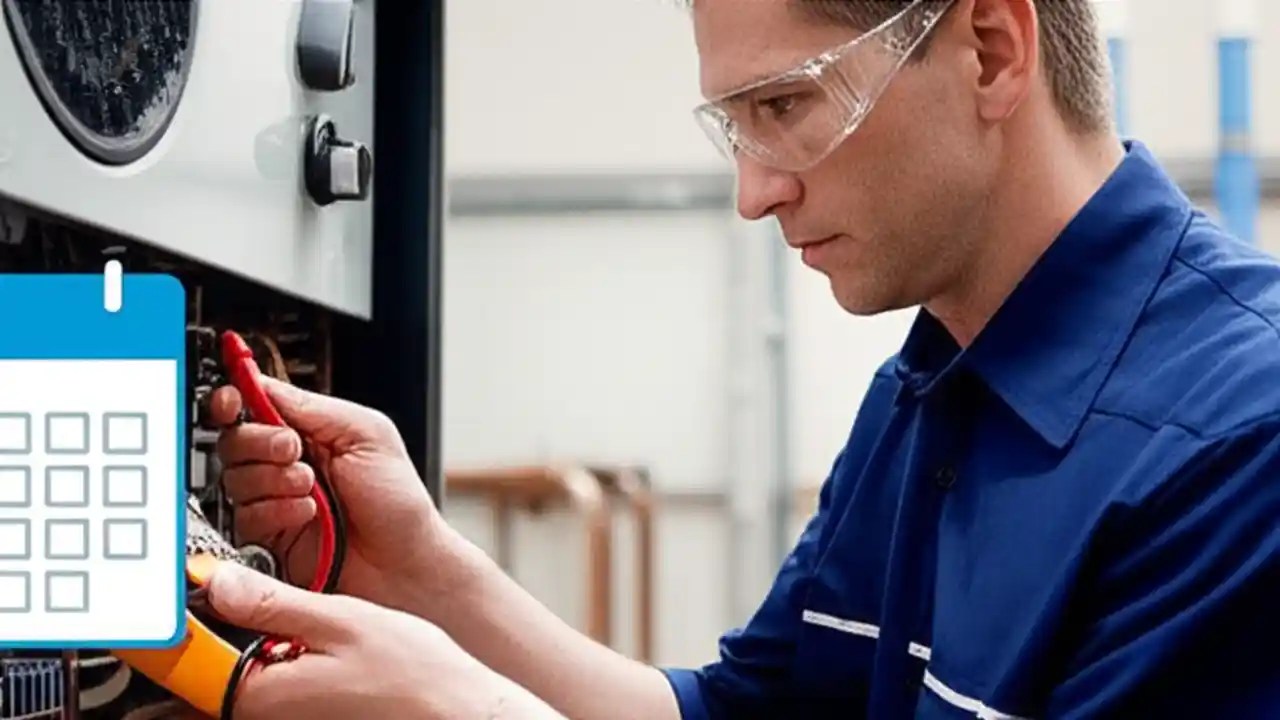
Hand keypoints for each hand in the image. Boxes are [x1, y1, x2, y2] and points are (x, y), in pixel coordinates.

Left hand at [203, 561, 563, 719]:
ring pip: (234, 676)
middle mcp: (261, 716)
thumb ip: (274, 602)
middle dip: (213, 627)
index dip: (183, 615)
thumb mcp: (342, 620)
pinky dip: (268, 658)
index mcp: (258, 695)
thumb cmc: (416, 679)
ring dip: (241, 642)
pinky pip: (262, 686)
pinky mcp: (302, 715)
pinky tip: (296, 639)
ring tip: (273, 612)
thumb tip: (219, 581)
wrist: (458, 713)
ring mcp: (281, 719)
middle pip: (205, 669)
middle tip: (232, 587)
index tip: (185, 583)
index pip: (186, 658)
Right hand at [208, 377, 455, 610]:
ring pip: (236, 479)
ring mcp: (274, 501)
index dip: (236, 400)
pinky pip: (245, 517)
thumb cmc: (397, 502)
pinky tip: (306, 515)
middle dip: (261, 442)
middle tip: (294, 450)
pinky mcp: (266, 537)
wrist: (403, 563)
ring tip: (312, 489)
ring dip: (274, 480)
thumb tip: (263, 383)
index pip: (255, 406)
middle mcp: (286, 464)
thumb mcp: (368, 434)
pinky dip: (276, 512)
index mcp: (310, 431)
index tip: (234, 400)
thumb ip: (314, 407)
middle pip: (234, 440)